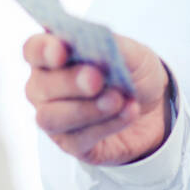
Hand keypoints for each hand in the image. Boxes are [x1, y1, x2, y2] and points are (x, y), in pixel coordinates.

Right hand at [23, 32, 172, 166]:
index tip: (61, 52)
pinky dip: (107, 124)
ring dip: (85, 109)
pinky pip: (78, 139)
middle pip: (41, 85)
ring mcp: (54, 117)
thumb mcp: (132, 52)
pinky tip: (129, 112)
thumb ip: (112, 46)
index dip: (44, 50)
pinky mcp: (71, 144)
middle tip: (97, 79)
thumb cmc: (133, 73)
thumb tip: (96, 45)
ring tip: (117, 100)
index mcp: (54, 54)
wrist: (154, 108)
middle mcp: (45, 87)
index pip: (35, 49)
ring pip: (51, 117)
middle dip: (70, 82)